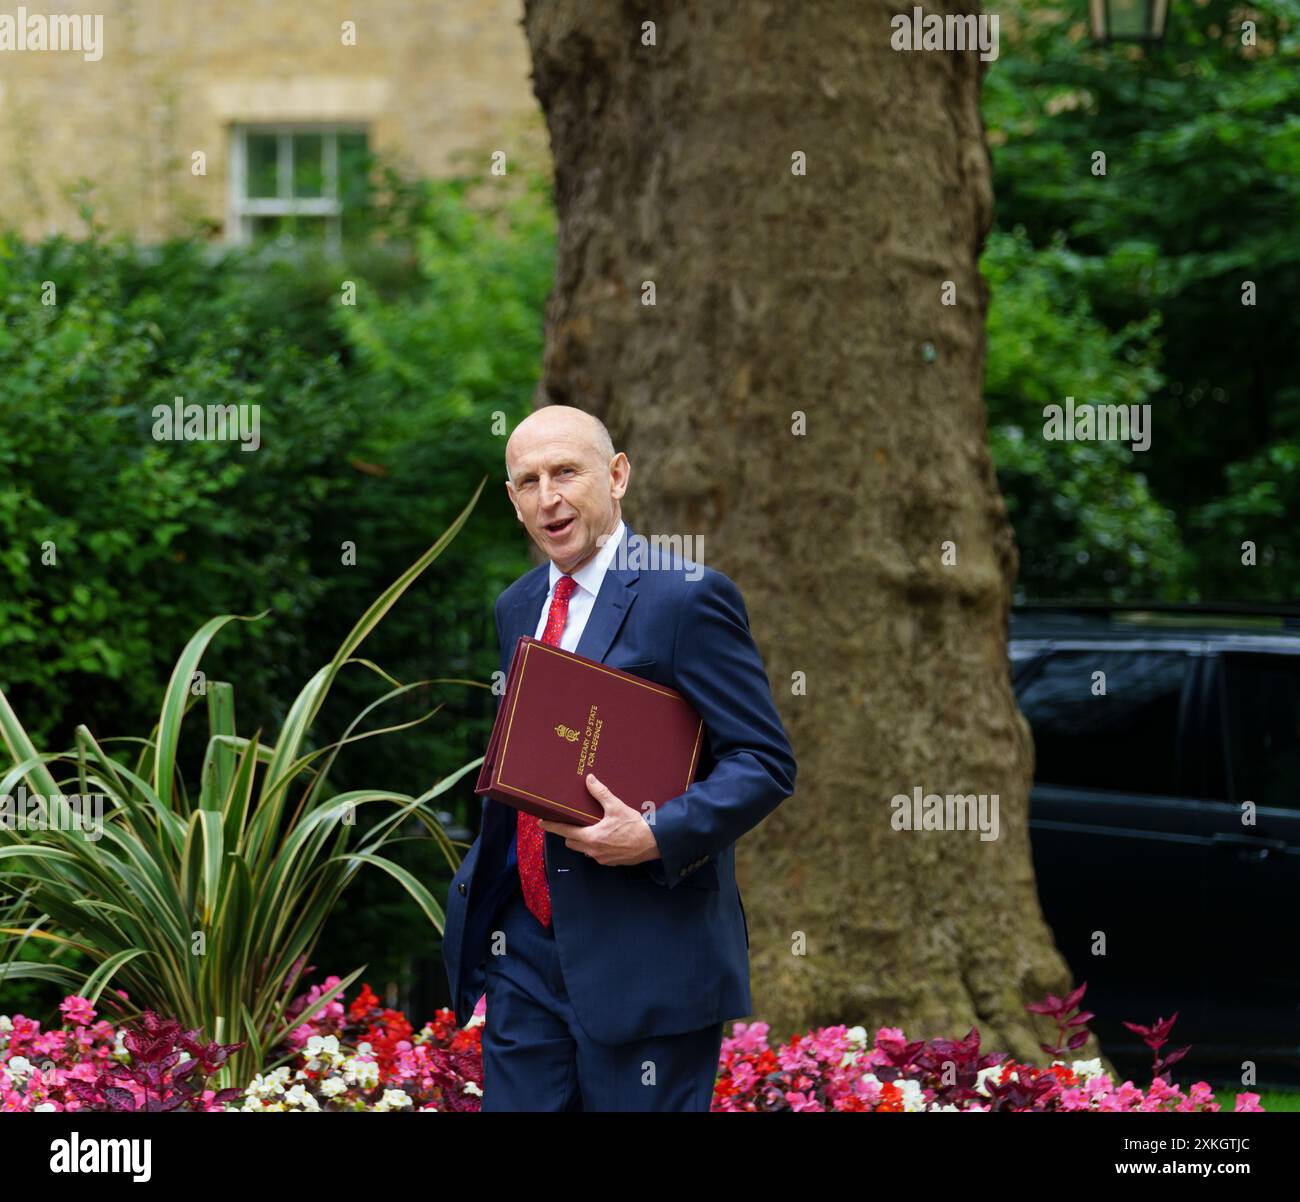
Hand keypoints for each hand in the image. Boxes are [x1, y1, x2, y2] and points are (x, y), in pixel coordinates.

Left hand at [538, 774, 661, 866]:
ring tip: (589, 828)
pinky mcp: (610, 862)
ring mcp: (601, 858)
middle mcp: (593, 850)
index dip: (552, 826)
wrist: (653, 843)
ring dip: (582, 840)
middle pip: (571, 842)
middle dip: (568, 833)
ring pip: (583, 849)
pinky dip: (595, 846)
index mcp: (591, 837)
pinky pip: (595, 854)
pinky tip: (605, 837)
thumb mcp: (616, 807)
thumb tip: (589, 780)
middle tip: (571, 822)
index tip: (541, 822)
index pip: (564, 831)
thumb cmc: (634, 826)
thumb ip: (601, 793)